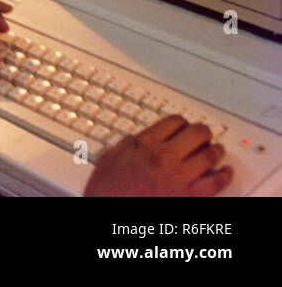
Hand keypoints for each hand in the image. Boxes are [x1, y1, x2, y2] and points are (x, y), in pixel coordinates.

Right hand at [83, 117, 232, 196]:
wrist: (110, 210)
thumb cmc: (106, 192)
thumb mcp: (108, 161)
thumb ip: (125, 147)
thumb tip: (135, 140)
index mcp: (143, 144)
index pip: (173, 123)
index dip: (183, 123)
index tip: (185, 126)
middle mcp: (163, 156)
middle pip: (195, 134)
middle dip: (203, 133)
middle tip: (205, 135)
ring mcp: (178, 176)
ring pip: (209, 155)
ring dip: (217, 151)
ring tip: (218, 150)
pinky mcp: (189, 196)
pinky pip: (215, 182)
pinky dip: (225, 175)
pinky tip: (226, 172)